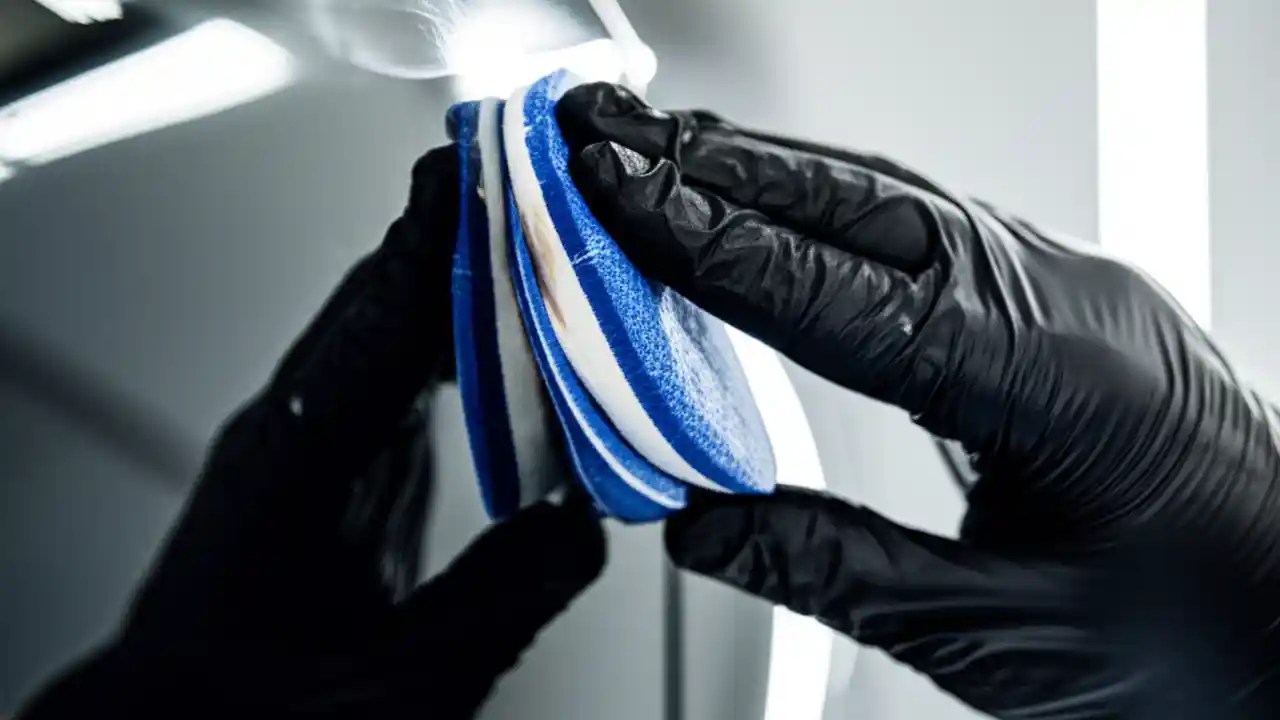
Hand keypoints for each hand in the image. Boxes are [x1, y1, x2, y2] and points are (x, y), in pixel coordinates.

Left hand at [18, 147, 603, 719]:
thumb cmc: (259, 706)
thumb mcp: (405, 679)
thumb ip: (504, 599)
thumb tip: (585, 528)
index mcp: (293, 469)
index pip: (375, 332)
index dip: (428, 251)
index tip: (466, 179)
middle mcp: (290, 432)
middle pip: (380, 305)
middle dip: (453, 239)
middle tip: (525, 179)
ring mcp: (306, 437)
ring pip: (387, 328)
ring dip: (456, 280)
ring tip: (534, 235)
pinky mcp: (329, 457)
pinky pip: (395, 368)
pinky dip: (451, 335)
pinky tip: (503, 331)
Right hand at [557, 84, 1279, 717]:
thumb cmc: (1195, 640)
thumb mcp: (994, 634)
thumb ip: (833, 569)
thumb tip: (702, 526)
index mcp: (1056, 375)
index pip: (843, 291)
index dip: (716, 246)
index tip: (621, 200)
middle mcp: (1069, 300)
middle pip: (865, 204)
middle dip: (722, 168)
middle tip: (613, 137)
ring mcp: (1072, 288)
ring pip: (894, 201)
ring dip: (771, 175)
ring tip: (666, 154)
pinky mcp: (1062, 303)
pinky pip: (928, 233)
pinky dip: (829, 215)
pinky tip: (771, 211)